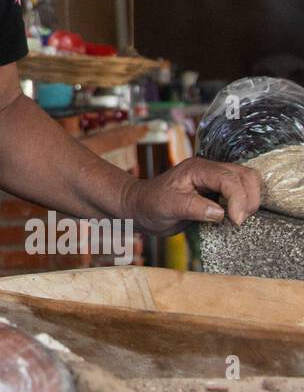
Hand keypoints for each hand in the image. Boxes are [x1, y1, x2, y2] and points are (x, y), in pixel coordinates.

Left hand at [124, 158, 262, 237]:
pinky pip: (242, 191)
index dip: (238, 199)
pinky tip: (237, 217)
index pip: (229, 178)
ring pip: (247, 181)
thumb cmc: (150, 205)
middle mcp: (209, 170)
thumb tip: (220, 213)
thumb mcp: (167, 207)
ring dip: (251, 200)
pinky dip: (246, 202)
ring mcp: (215, 179)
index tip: (236, 220)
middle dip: (249, 199)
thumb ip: (193, 208)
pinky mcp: (218, 190)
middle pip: (245, 176)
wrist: (141, 208)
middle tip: (239, 222)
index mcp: (197, 169)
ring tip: (239, 219)